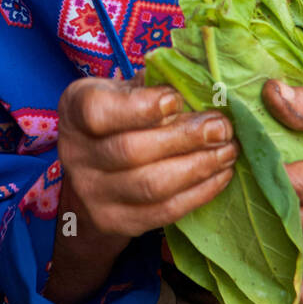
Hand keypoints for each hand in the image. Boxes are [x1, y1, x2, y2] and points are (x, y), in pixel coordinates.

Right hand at [43, 71, 236, 303]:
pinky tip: (220, 175)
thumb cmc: (121, 117)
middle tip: (221, 128)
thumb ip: (157, 83)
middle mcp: (75, 153)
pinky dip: (198, 194)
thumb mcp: (127, 91)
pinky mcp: (115, 221)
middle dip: (184, 138)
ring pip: (151, 186)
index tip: (176, 99)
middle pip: (131, 151)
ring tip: (228, 151)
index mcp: (76, 110)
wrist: (95, 172)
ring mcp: (92, 193)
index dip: (140, 107)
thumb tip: (205, 82)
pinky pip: (163, 212)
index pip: (98, 112)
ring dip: (198, 168)